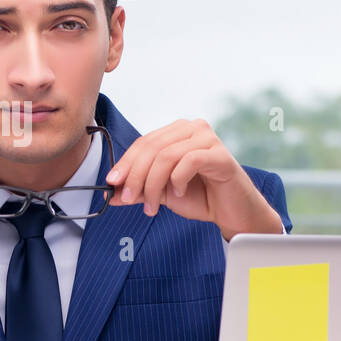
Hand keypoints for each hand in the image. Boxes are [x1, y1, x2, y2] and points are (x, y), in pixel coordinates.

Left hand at [104, 118, 281, 238]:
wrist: (232, 212)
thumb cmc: (201, 197)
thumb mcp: (161, 193)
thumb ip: (137, 190)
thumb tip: (109, 193)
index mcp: (177, 132)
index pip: (144, 142)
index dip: (125, 162)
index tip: (111, 183)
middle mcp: (193, 128)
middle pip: (152, 147)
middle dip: (135, 176)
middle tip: (127, 199)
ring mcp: (208, 138)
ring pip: (167, 155)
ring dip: (153, 184)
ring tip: (151, 206)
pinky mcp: (220, 154)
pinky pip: (189, 161)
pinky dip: (177, 180)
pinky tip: (178, 194)